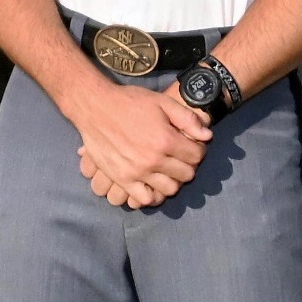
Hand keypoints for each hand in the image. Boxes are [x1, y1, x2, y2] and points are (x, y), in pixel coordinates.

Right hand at [66, 82, 211, 208]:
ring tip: (167, 170)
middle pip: (186, 174)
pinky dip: (152, 195)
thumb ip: (187, 118)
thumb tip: (207, 136)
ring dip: (173, 180)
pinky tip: (152, 184)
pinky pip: (144, 199)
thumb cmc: (129, 102)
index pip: (196, 155)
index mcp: (165, 140)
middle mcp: (153, 160)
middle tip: (180, 157)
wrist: (94, 107)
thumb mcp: (162, 102)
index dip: (198, 149)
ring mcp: (137, 172)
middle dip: (188, 165)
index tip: (191, 145)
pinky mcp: (122, 179)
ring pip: (169, 189)